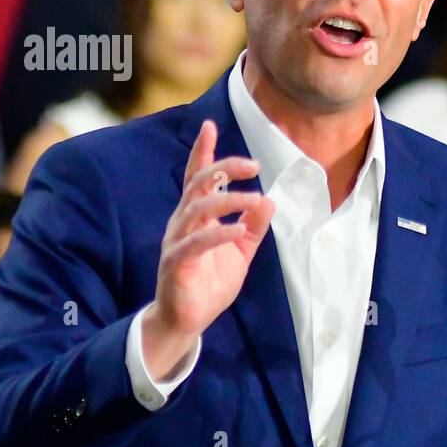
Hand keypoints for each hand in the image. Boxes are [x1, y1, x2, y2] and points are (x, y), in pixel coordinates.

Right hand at [142, 119, 275, 376]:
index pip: (198, 177)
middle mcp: (182, 223)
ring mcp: (177, 242)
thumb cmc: (210, 283)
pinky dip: (219, 233)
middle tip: (254, 164)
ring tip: (255, 199)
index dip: (203, 152)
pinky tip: (239, 229)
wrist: (188, 320)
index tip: (209, 126)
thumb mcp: (241, 252)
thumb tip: (269, 201)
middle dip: (224, 168)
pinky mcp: (177, 264)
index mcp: (196, 217)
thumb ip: (253, 227)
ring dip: (228, 200)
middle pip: (198, 184)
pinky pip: (196, 243)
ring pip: (197, 209)